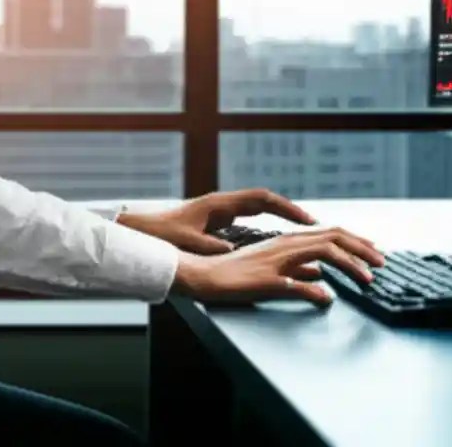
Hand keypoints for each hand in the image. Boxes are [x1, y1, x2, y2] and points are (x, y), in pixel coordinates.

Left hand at [118, 189, 314, 254]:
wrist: (137, 230)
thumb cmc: (159, 236)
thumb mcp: (186, 243)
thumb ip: (211, 247)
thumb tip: (234, 252)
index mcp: (219, 205)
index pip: (262, 200)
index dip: (286, 209)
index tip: (306, 220)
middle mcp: (223, 203)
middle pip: (265, 200)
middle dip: (290, 211)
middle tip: (313, 224)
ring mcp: (220, 210)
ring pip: (259, 208)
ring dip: (279, 216)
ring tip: (301, 231)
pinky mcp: (216, 219)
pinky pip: (250, 217)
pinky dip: (266, 223)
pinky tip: (274, 237)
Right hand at [172, 228, 384, 304]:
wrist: (203, 276)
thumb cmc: (236, 274)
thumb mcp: (274, 270)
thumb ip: (299, 272)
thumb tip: (321, 278)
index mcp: (289, 241)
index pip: (331, 234)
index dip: (356, 242)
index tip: (374, 252)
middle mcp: (287, 245)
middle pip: (335, 238)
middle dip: (363, 249)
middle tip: (382, 263)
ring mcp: (277, 261)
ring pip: (324, 253)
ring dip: (350, 265)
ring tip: (367, 279)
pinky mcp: (267, 280)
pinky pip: (297, 285)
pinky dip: (316, 291)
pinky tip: (327, 299)